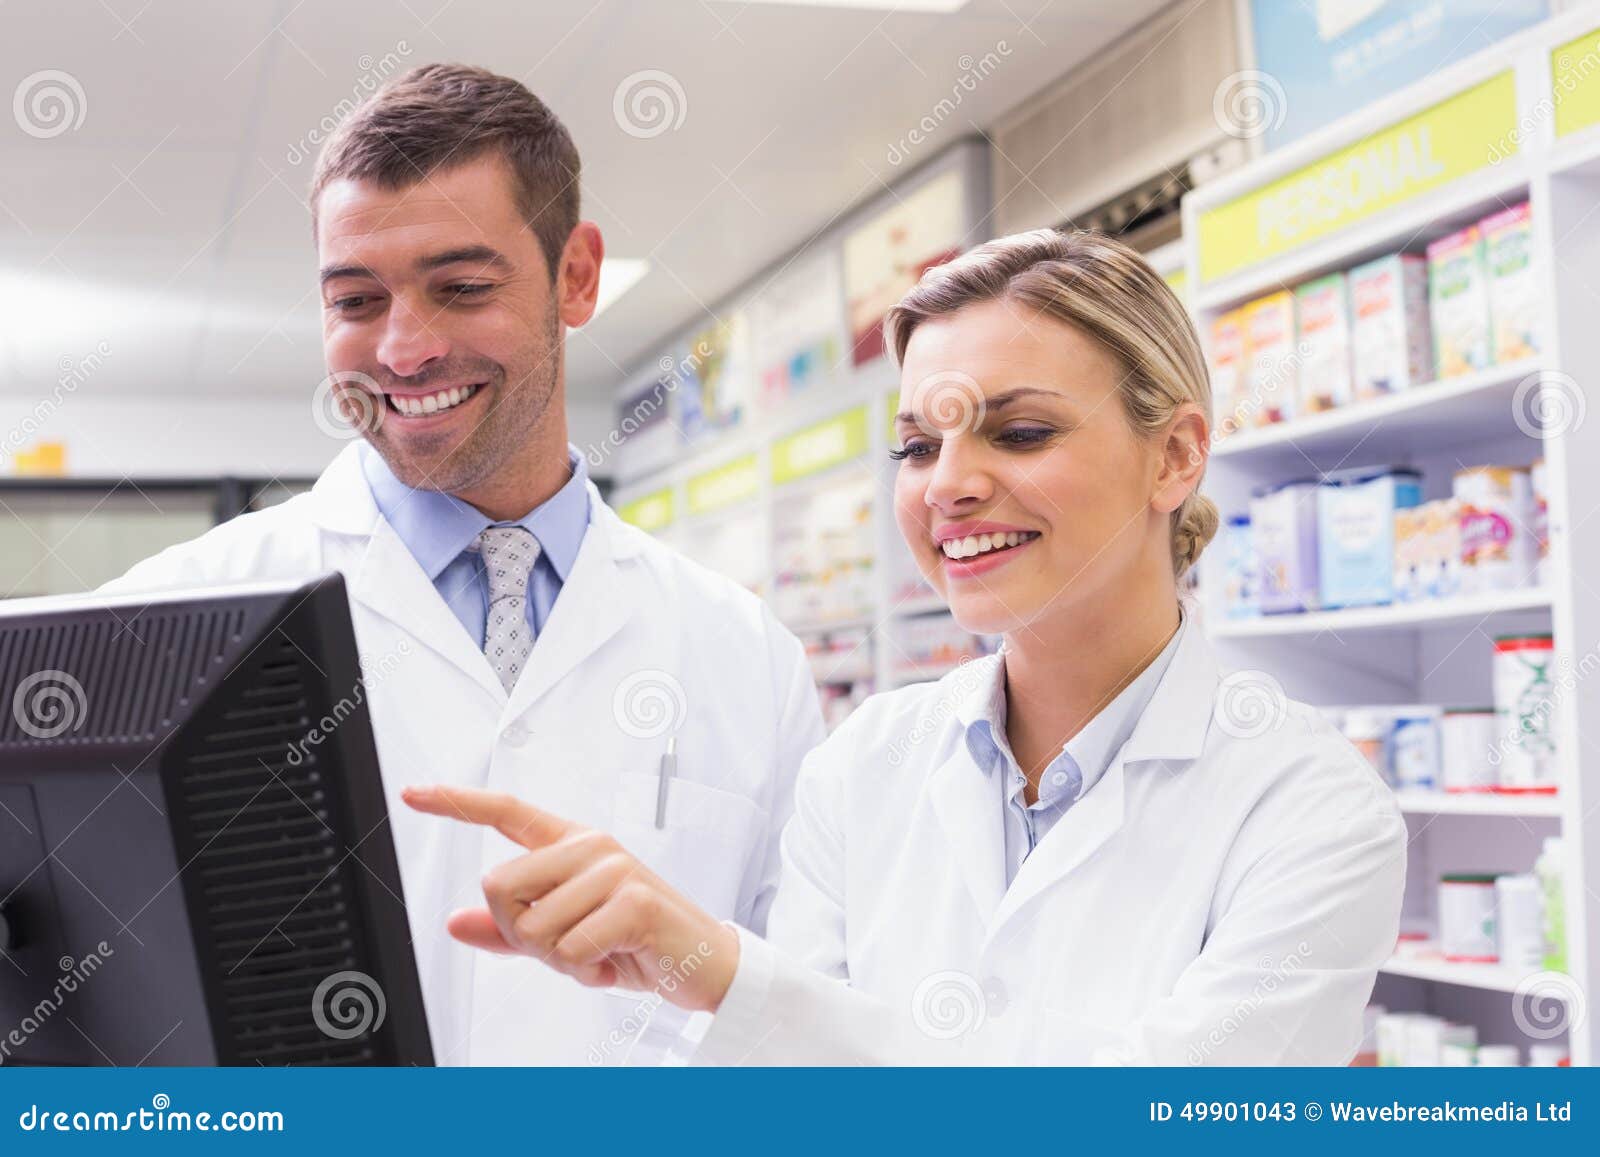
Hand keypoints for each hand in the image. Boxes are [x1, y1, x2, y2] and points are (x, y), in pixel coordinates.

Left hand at [400, 784, 739, 1012]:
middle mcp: (590, 847)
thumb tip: (455, 923)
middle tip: (567, 947)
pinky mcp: (634, 901)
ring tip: (598, 955)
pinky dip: (586, 973)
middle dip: (520, 935)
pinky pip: (570, 949)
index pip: (506, 813)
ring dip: (558, 961)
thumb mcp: (565, 937)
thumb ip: (509, 930)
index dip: (456, 803)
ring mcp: (614, 869)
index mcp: (571, 845)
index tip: (412, 792)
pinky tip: (614, 964)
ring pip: (533, 926)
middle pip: (499, 886)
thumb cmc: (635, 942)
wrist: (704, 963)